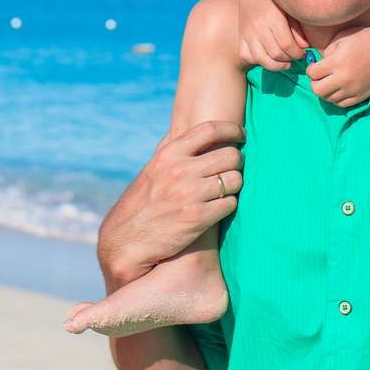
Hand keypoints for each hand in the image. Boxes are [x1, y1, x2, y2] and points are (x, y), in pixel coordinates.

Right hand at [98, 120, 244, 286]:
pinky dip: (228, 205)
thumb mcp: (152, 169)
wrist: (129, 240)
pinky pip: (231, 203)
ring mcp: (190, 194)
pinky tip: (218, 208)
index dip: (231, 129)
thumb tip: (186, 130)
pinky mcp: (198, 218)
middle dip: (237, 161)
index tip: (241, 134)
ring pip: (235, 180)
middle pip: (230, 155)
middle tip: (234, 168)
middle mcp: (180, 170)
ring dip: (234, 185)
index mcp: (168, 154)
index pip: (209, 129)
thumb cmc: (143, 202)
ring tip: (224, 190)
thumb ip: (171, 150)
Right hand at [237, 0, 308, 70]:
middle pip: (275, 53)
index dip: (298, 53)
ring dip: (275, 65)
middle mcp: (257, 26)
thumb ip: (298, 28)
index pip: (286, 45)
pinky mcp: (241, 37)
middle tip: (296, 55)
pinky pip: (246, 56)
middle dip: (290, 59)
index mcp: (272, 17)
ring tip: (285, 62)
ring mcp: (247, 33)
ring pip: (260, 59)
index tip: (303, 52)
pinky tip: (268, 57)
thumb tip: (305, 47)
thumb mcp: (290, 9)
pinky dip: (257, 61)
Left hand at [305, 25, 369, 106]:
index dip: (311, 69)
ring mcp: (354, 90)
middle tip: (320, 76)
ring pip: (328, 99)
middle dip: (315, 82)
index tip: (315, 65)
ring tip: (330, 81)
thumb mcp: (343, 38)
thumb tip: (318, 63)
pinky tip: (339, 88)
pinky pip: (342, 104)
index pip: (312, 74)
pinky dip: (336, 98)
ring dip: (326, 91)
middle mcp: (344, 79)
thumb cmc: (366, 39)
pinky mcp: (362, 96)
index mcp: (338, 62)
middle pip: (317, 90)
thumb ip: (327, 51)